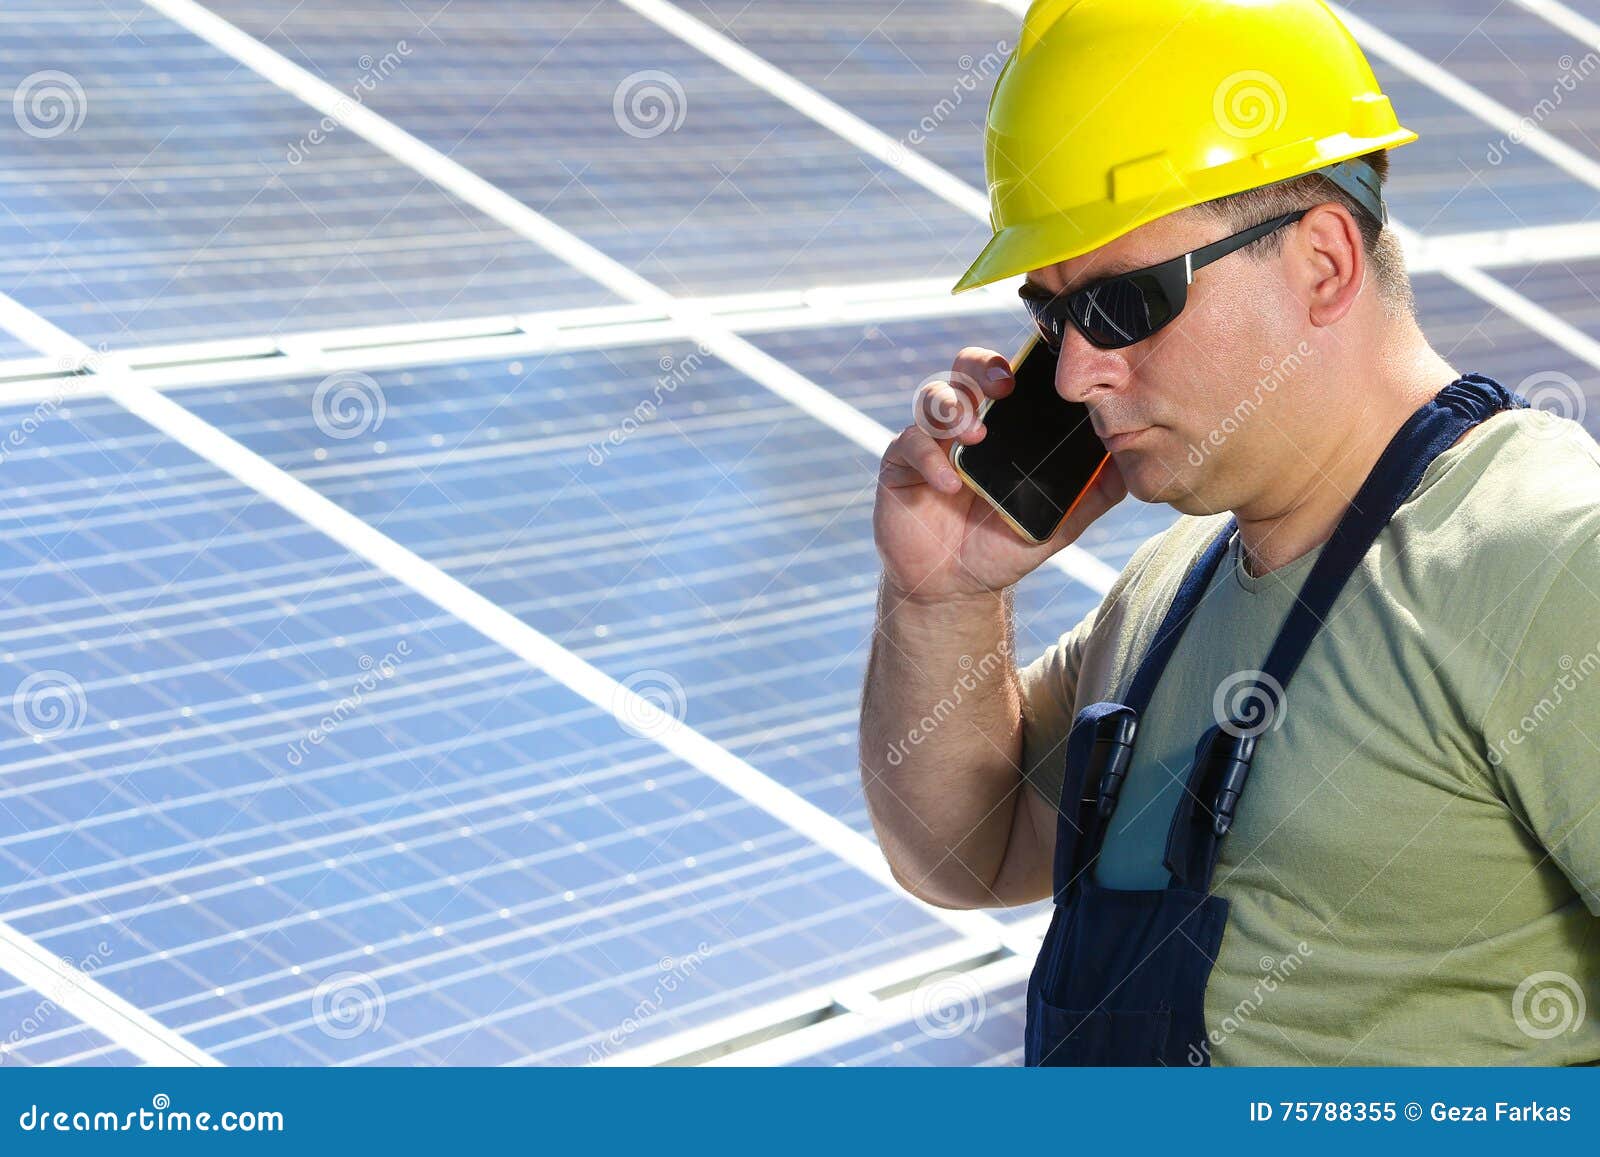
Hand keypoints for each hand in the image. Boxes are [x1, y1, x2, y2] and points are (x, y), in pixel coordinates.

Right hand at [873, 346, 1125, 600]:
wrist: (955, 586)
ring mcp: (931, 442)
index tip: (1040, 368)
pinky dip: (929, 458)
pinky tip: (948, 484)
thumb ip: (1092, 494)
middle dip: (982, 367)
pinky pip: (910, 444)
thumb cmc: (1001, 546)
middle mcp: (964, 424)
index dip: (1019, 364)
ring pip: (935, 398)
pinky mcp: (901, 464)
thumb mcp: (1057, 522)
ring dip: (955, 409)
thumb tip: (1131, 463)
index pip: (1007, 377)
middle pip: (965, 369)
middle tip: (1003, 385)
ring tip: (974, 436)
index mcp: (1002, 427)